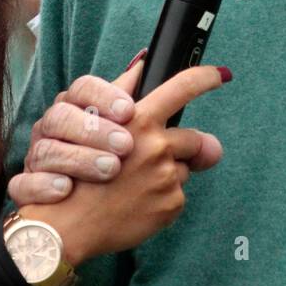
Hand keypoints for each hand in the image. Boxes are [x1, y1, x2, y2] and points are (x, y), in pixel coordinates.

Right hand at [8, 50, 223, 205]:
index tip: (219, 75)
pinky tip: (136, 201)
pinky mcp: (170, 205)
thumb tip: (141, 61)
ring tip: (134, 184)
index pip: (180, 89)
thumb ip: (121, 91)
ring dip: (167, 172)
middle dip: (182, 146)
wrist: (67, 225)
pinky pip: (177, 194)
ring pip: (184, 168)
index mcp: (139, 120)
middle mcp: (156, 146)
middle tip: (153, 159)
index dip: (203, 79)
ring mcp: (165, 177)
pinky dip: (162, 196)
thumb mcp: (89, 122)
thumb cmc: (74, 170)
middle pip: (191, 138)